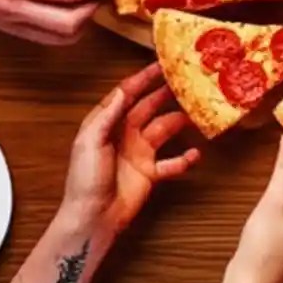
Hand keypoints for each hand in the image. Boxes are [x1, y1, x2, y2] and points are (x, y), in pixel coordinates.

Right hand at [0, 0, 103, 44]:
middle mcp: (14, 9)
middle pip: (68, 24)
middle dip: (90, 10)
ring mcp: (9, 22)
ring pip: (58, 39)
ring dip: (79, 25)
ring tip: (85, 4)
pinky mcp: (5, 28)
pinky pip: (42, 38)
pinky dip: (60, 30)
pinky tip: (65, 11)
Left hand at [59, 63, 201, 235]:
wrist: (92, 218)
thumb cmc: (85, 180)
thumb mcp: (90, 141)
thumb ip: (108, 115)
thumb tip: (122, 90)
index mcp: (107, 124)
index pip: (127, 94)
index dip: (143, 79)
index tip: (160, 65)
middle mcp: (125, 134)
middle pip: (149, 107)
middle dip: (166, 93)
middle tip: (186, 81)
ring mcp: (139, 153)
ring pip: (164, 129)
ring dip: (180, 120)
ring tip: (197, 112)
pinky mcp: (150, 173)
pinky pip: (172, 162)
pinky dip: (185, 158)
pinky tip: (195, 153)